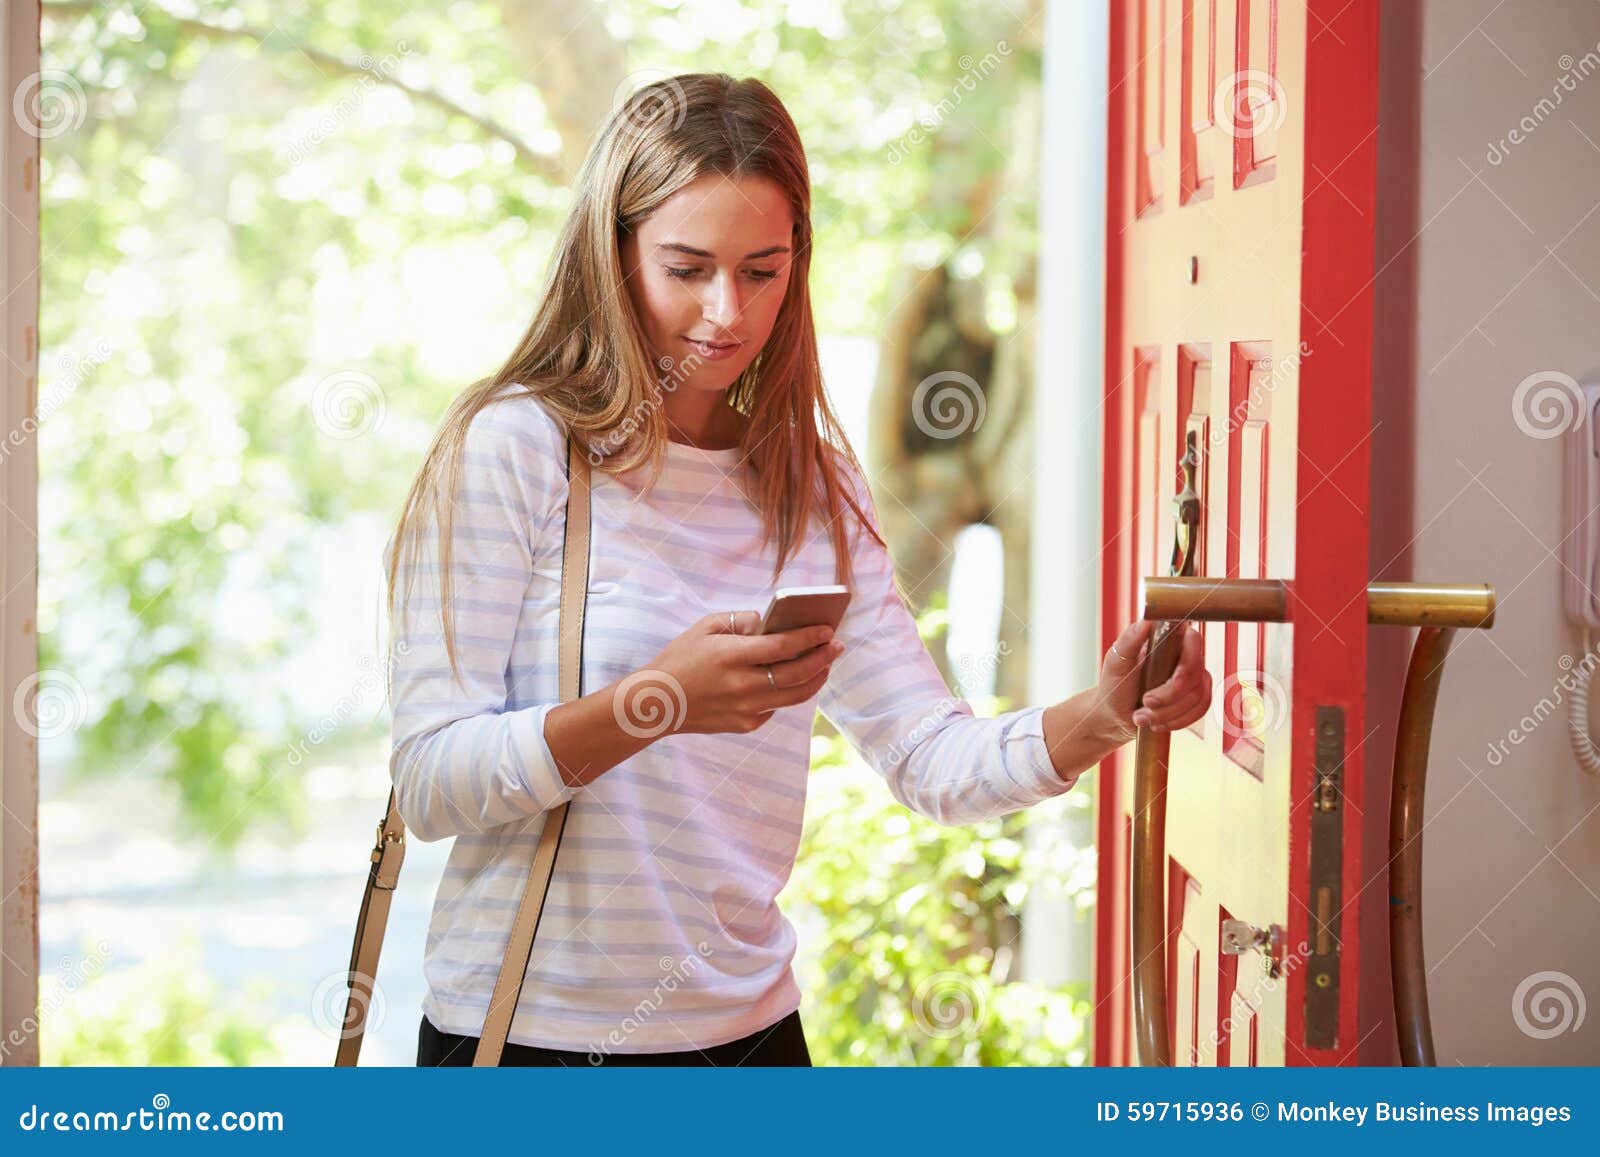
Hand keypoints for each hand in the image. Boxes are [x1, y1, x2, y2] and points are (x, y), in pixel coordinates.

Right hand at [632, 611, 843, 735]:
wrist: (656, 703)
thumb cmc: (680, 659)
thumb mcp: (705, 628)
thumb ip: (740, 620)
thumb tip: (769, 622)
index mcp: (731, 657)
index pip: (783, 647)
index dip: (810, 638)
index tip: (828, 629)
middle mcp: (742, 686)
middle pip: (797, 674)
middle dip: (823, 658)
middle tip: (837, 645)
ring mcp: (746, 709)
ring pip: (795, 695)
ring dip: (816, 678)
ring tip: (826, 663)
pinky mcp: (745, 725)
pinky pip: (777, 706)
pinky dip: (790, 692)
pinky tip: (798, 678)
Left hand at [1090, 618, 1211, 744]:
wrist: (1114, 715)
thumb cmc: (1114, 684)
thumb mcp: (1116, 661)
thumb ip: (1129, 639)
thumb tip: (1145, 620)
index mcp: (1167, 639)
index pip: (1193, 641)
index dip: (1187, 664)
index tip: (1172, 681)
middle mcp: (1184, 655)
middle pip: (1196, 674)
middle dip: (1169, 696)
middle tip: (1145, 701)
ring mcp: (1192, 676)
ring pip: (1198, 696)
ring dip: (1168, 712)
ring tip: (1142, 715)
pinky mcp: (1195, 697)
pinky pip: (1200, 709)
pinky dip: (1177, 721)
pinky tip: (1156, 722)